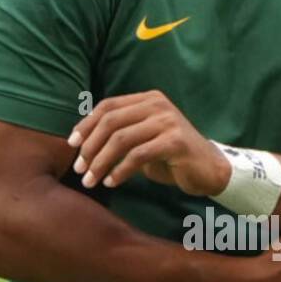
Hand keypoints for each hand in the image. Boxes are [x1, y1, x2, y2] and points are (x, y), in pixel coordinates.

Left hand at [67, 90, 230, 195]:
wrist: (209, 169)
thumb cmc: (171, 157)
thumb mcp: (143, 139)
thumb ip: (121, 133)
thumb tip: (82, 143)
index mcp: (147, 99)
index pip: (108, 106)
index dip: (86, 124)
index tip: (71, 145)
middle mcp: (157, 105)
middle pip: (111, 121)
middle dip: (90, 147)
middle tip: (79, 169)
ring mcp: (168, 121)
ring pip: (121, 139)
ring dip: (101, 162)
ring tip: (90, 180)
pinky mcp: (175, 141)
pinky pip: (138, 155)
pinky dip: (121, 170)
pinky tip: (112, 182)